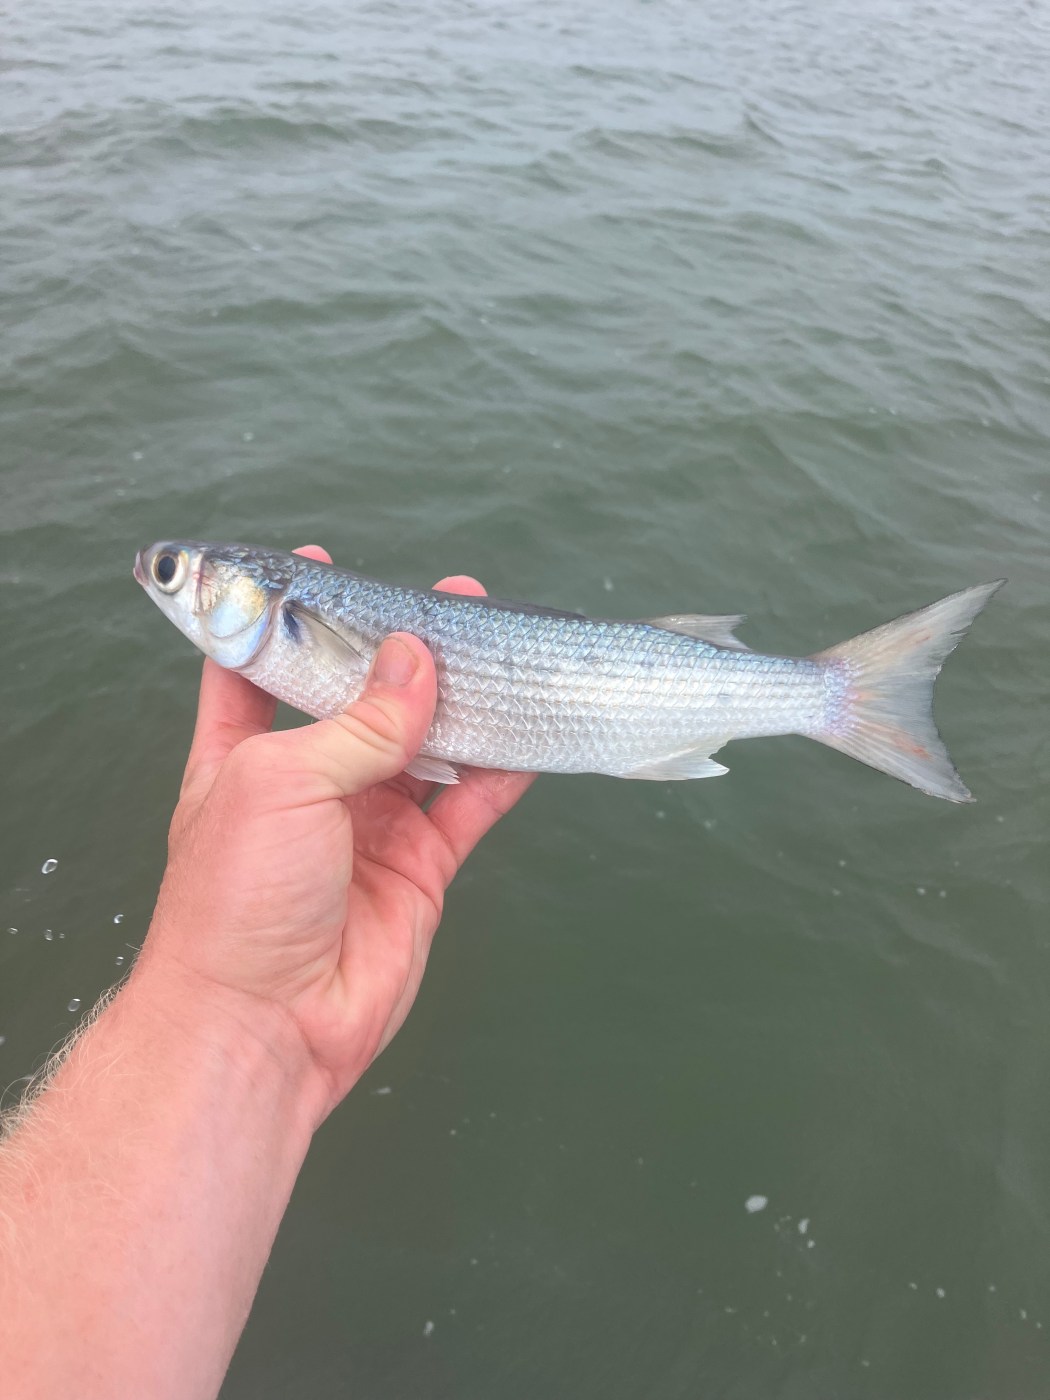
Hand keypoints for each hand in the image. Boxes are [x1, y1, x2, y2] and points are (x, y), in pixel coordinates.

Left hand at [137, 546, 533, 1119]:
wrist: (266, 1027)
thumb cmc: (238, 897)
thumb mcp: (280, 784)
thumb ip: (357, 723)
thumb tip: (417, 661)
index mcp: (242, 754)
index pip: (257, 666)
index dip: (288, 615)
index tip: (325, 564)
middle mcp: (308, 783)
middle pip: (360, 698)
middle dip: (399, 649)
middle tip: (449, 598)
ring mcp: (369, 825)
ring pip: (425, 745)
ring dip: (460, 698)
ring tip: (500, 642)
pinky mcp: (421, 867)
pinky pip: (469, 804)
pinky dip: (501, 769)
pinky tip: (528, 728)